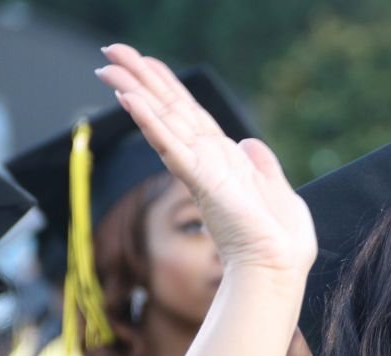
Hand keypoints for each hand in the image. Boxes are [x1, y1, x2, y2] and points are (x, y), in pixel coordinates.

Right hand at [96, 45, 315, 283]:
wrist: (278, 268)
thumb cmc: (280, 241)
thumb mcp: (279, 190)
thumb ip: (264, 165)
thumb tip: (251, 143)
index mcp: (225, 162)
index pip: (192, 116)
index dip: (169, 88)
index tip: (148, 63)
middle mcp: (207, 162)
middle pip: (170, 111)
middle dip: (142, 79)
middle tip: (111, 51)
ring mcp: (201, 171)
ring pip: (163, 122)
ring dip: (137, 92)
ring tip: (109, 67)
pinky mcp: (201, 181)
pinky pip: (171, 146)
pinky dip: (151, 123)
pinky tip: (130, 99)